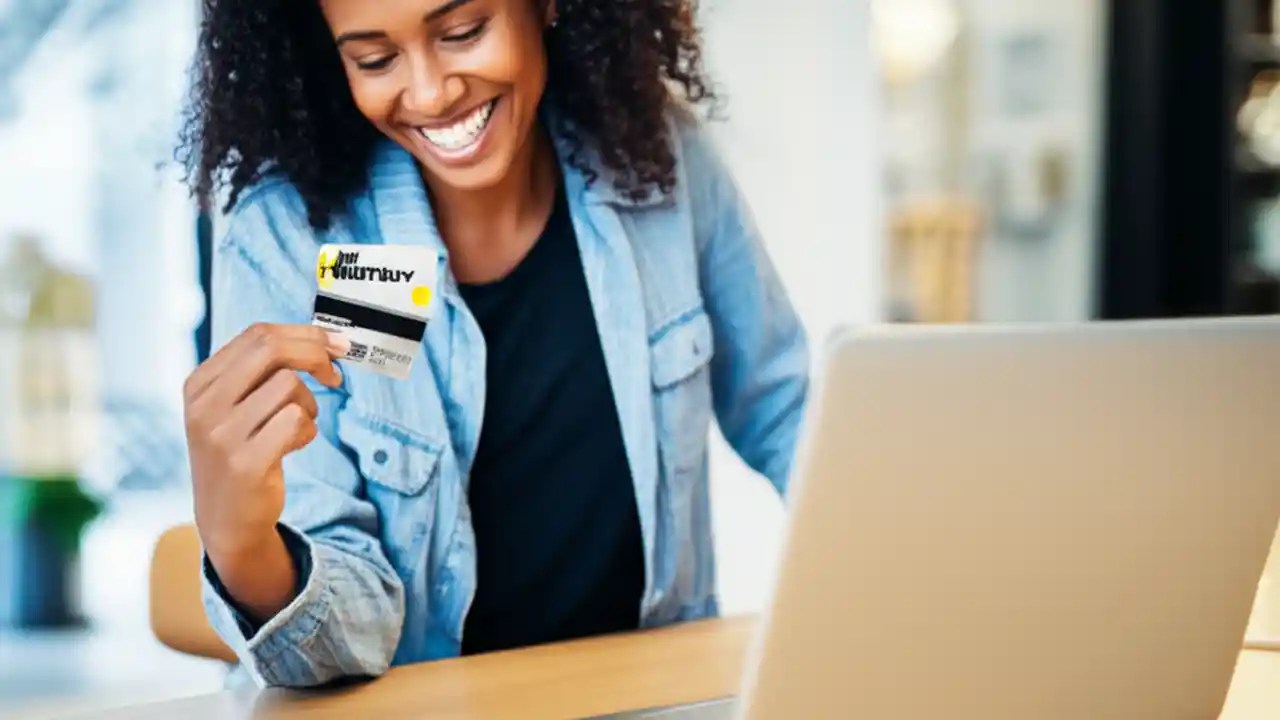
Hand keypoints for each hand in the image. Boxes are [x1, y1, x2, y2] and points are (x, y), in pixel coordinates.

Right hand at [183, 323, 347, 563]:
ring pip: (289, 386)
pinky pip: (297, 420)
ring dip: (309, 405)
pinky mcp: (245, 462)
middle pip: (272, 349)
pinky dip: (308, 431)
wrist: (226, 519)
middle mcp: (204, 405)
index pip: (257, 335)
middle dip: (315, 354)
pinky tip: (294, 445)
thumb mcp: (235, 407)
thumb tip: (322, 338)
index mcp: (200, 383)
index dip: (304, 334)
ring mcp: (222, 434)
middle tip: (335, 374)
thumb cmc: (241, 453)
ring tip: (296, 427)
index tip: (334, 344)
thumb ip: (263, 372)